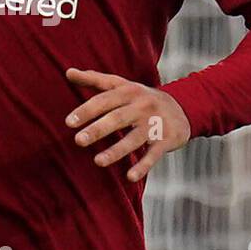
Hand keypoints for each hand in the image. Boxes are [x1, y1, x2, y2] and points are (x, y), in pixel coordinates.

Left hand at [64, 66, 190, 182]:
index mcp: (128, 92)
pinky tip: (130, 177)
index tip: (69, 122)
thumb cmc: (141, 98)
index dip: (86, 110)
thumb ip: (95, 79)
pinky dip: (143, 166)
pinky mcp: (166, 140)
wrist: (182, 107)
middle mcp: (142, 107)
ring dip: (116, 151)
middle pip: (118, 118)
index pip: (104, 100)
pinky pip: (153, 155)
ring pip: (134, 139)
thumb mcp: (122, 85)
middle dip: (98, 129)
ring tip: (98, 162)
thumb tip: (68, 72)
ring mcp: (155, 124)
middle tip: (78, 141)